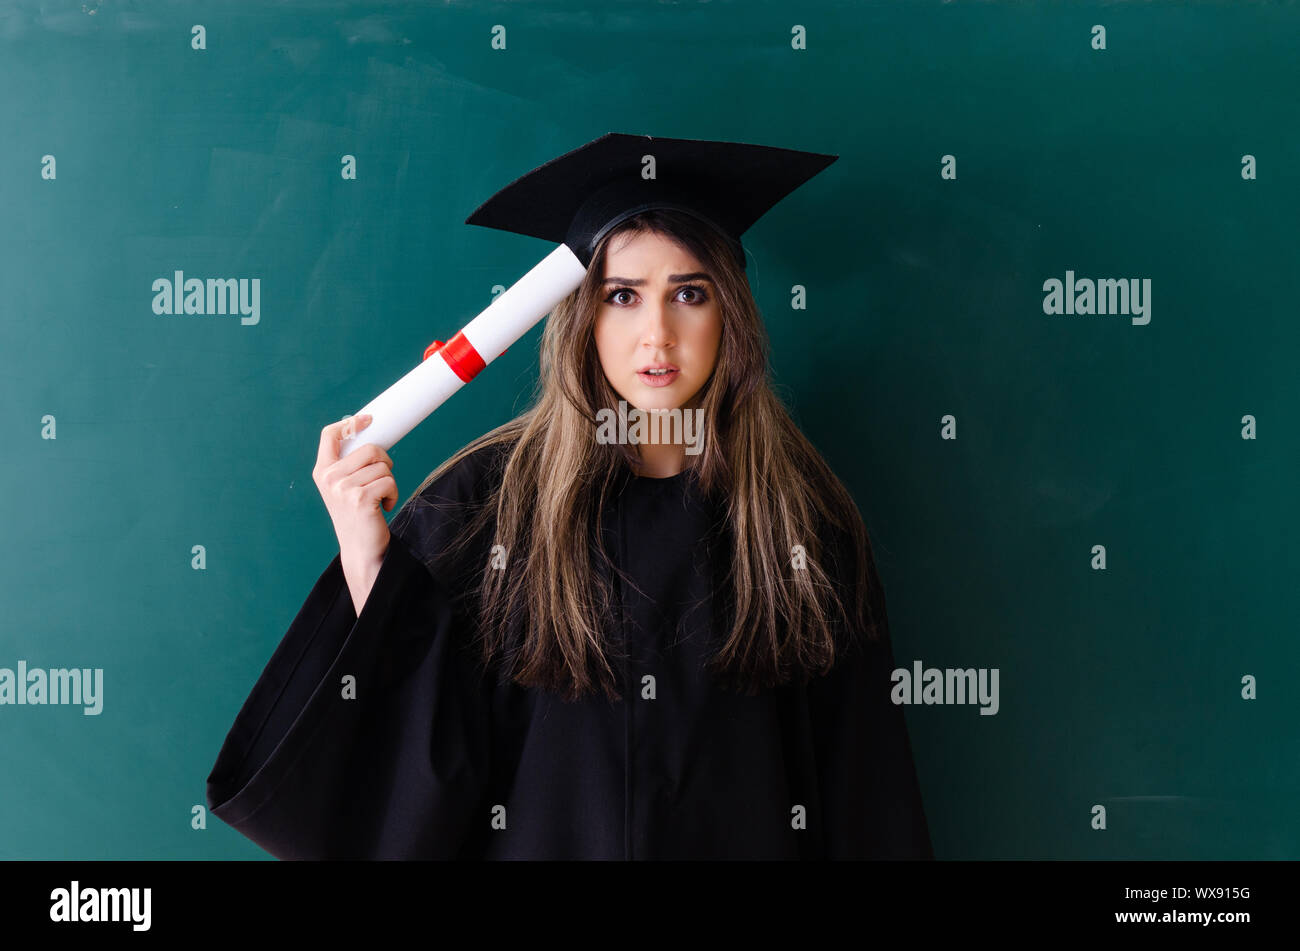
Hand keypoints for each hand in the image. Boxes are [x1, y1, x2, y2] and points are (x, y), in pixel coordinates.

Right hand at [312, 414, 396, 570]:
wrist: (361, 548)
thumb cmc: (357, 515)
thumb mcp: (346, 487)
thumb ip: (351, 464)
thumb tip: (372, 432)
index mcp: (322, 472)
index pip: (330, 435)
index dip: (351, 423)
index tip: (369, 419)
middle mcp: (329, 478)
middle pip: (369, 448)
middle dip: (384, 461)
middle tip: (382, 479)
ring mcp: (343, 488)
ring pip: (382, 466)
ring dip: (389, 482)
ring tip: (380, 498)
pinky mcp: (360, 499)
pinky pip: (389, 481)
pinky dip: (393, 494)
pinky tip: (383, 507)